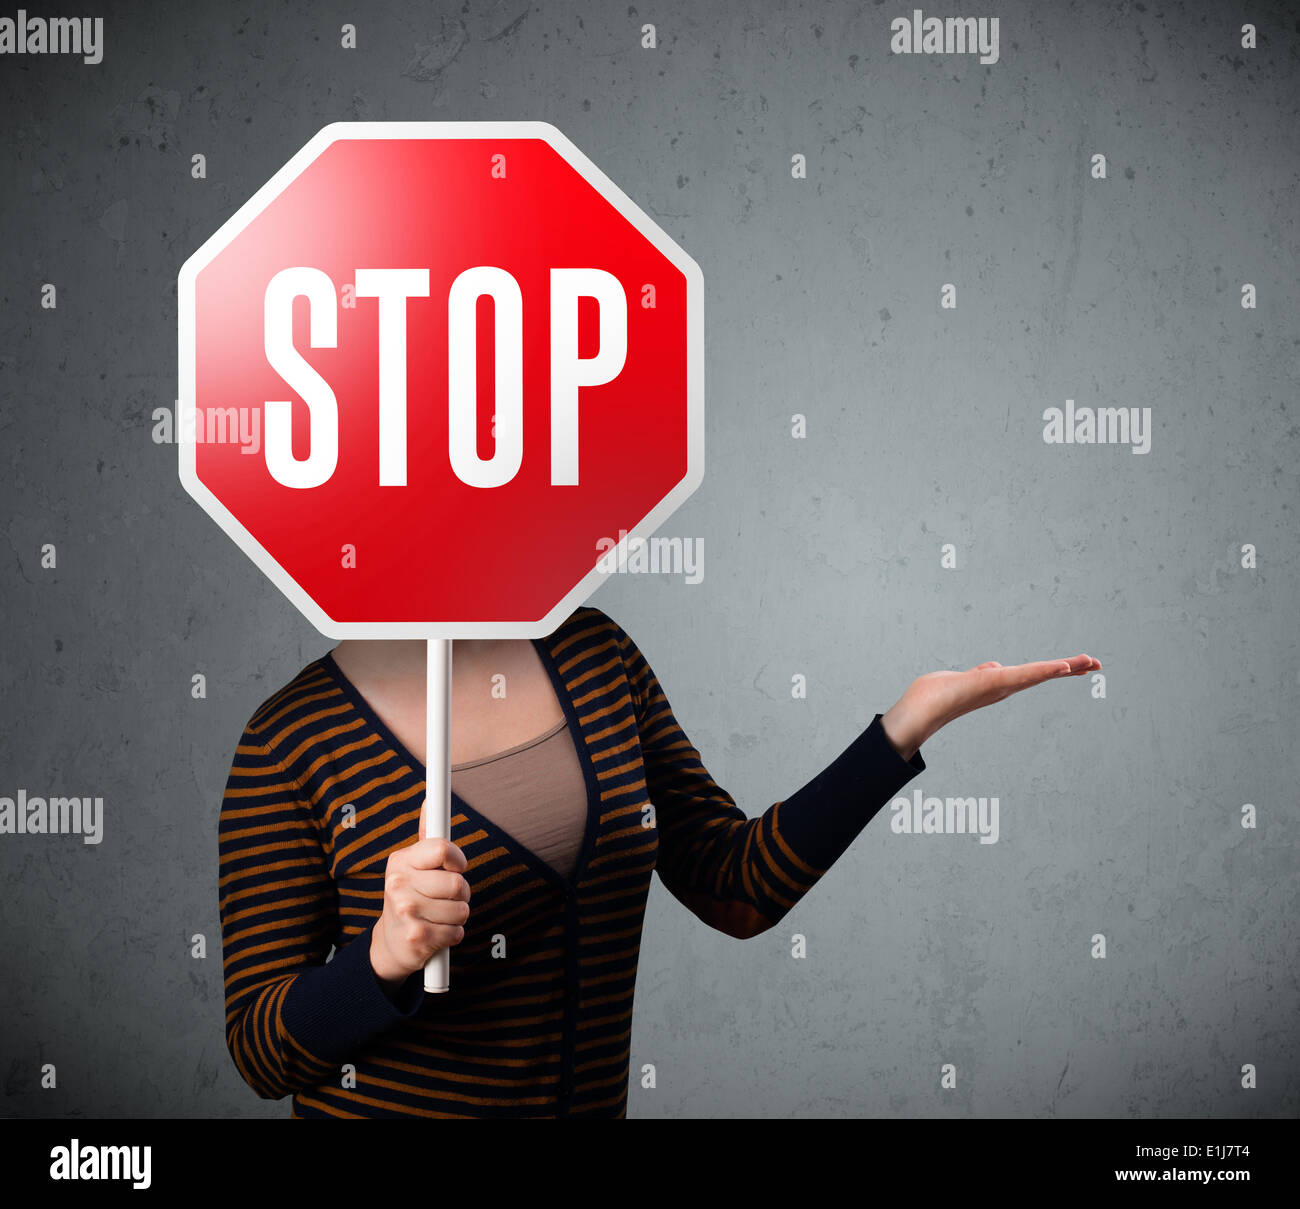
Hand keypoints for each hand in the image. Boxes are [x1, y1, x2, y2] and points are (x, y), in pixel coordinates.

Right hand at [370, 797, 470, 989]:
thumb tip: (431, 800)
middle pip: (458, 884)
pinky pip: (456, 932)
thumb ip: (427, 835)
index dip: (458, 860)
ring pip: (461, 910)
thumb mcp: (413, 865)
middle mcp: (398, 883)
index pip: (443, 849)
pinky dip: (453, 935)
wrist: (390, 942)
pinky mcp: (415, 936)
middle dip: (461, 894)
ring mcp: (406, 910)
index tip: (456, 867)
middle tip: (447, 898)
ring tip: (440, 916)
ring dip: (458, 916)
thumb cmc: (410, 896)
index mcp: (400, 860)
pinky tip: (437, 932)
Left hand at [880, 653, 1101, 761]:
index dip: (1054, 670)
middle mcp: (1003, 688)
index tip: (1077, 665)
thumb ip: (980, 674)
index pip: (1032, 674)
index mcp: (998, 685)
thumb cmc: (934, 697)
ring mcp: (1001, 687)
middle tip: (1097, 663)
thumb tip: (995, 667)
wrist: (919, 711)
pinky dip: (1045, 670)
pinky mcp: (995, 683)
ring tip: (1090, 662)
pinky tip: (1064, 666)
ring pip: (1039, 674)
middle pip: (1042, 675)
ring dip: (1066, 667)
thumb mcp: (961, 679)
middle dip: (1070, 669)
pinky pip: (1025, 674)